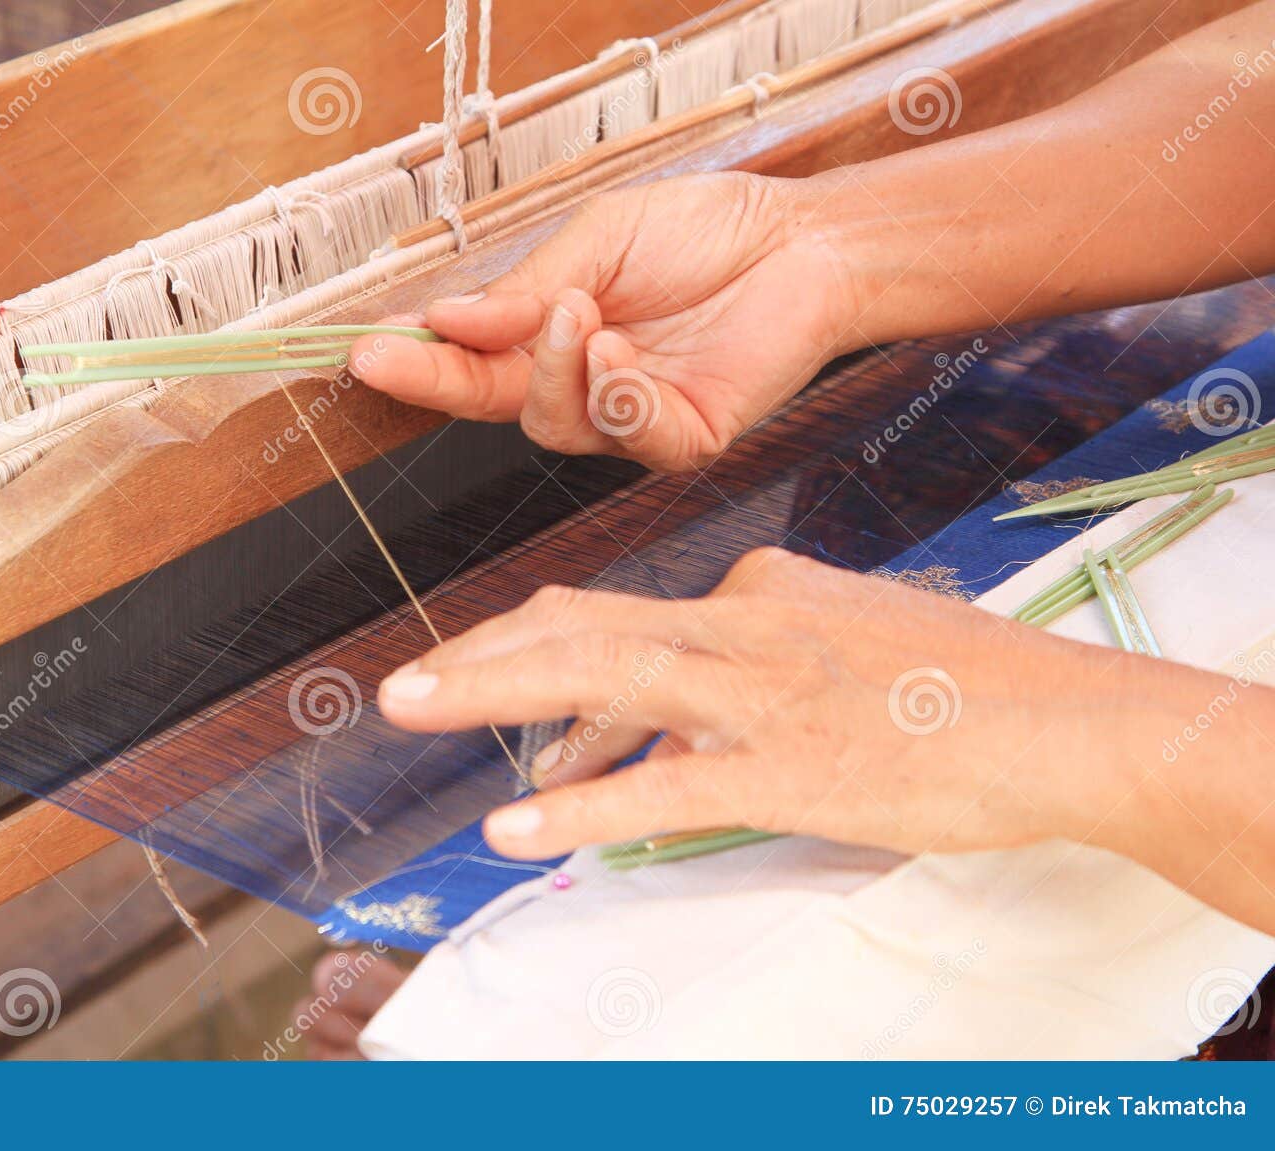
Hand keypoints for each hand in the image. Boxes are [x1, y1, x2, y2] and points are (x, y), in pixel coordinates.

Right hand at [347, 174, 857, 471]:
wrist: (803, 241)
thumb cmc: (704, 233)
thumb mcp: (596, 243)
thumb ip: (525, 290)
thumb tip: (446, 319)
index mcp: (551, 337)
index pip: (468, 365)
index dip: (417, 364)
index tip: (363, 351)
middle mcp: (582, 387)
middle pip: (495, 403)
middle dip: (463, 373)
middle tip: (466, 329)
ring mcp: (630, 420)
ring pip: (554, 425)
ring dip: (559, 371)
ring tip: (592, 317)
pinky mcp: (684, 439)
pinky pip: (629, 439)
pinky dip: (618, 396)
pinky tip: (626, 355)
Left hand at [376, 548, 1192, 862]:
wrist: (1068, 721)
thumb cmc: (966, 686)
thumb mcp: (848, 640)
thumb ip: (757, 658)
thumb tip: (675, 713)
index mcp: (756, 592)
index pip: (619, 620)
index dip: (542, 663)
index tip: (499, 702)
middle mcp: (742, 625)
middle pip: (580, 626)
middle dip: (481, 654)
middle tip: (400, 685)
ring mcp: (759, 695)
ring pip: (598, 679)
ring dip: (493, 695)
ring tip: (411, 708)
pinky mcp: (787, 768)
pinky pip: (659, 788)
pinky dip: (577, 805)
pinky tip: (514, 828)